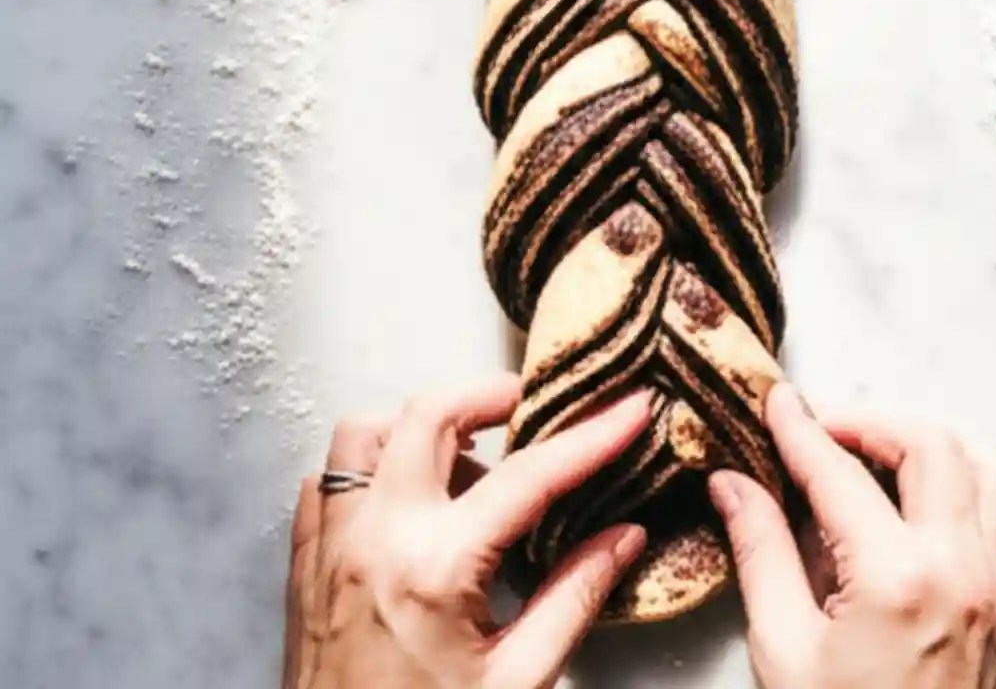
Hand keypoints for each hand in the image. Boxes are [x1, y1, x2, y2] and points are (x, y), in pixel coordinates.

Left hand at [282, 375, 651, 688]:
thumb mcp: (519, 681)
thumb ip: (575, 597)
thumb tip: (625, 536)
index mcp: (434, 569)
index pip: (528, 476)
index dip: (589, 436)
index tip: (628, 410)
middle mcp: (373, 539)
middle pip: (430, 414)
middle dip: (494, 395)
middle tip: (541, 408)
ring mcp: (330, 545)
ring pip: (368, 432)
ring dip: (423, 425)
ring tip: (473, 455)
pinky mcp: (306, 562)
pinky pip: (330, 477)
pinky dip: (375, 464)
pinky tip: (413, 497)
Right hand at [709, 384, 995, 688]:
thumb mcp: (783, 648)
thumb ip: (760, 551)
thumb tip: (734, 485)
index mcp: (899, 579)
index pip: (842, 473)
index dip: (801, 429)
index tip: (777, 402)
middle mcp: (961, 569)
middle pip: (930, 445)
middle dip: (867, 421)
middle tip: (817, 428)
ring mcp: (993, 585)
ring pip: (986, 468)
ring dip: (928, 444)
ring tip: (872, 455)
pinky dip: (960, 482)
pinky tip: (911, 502)